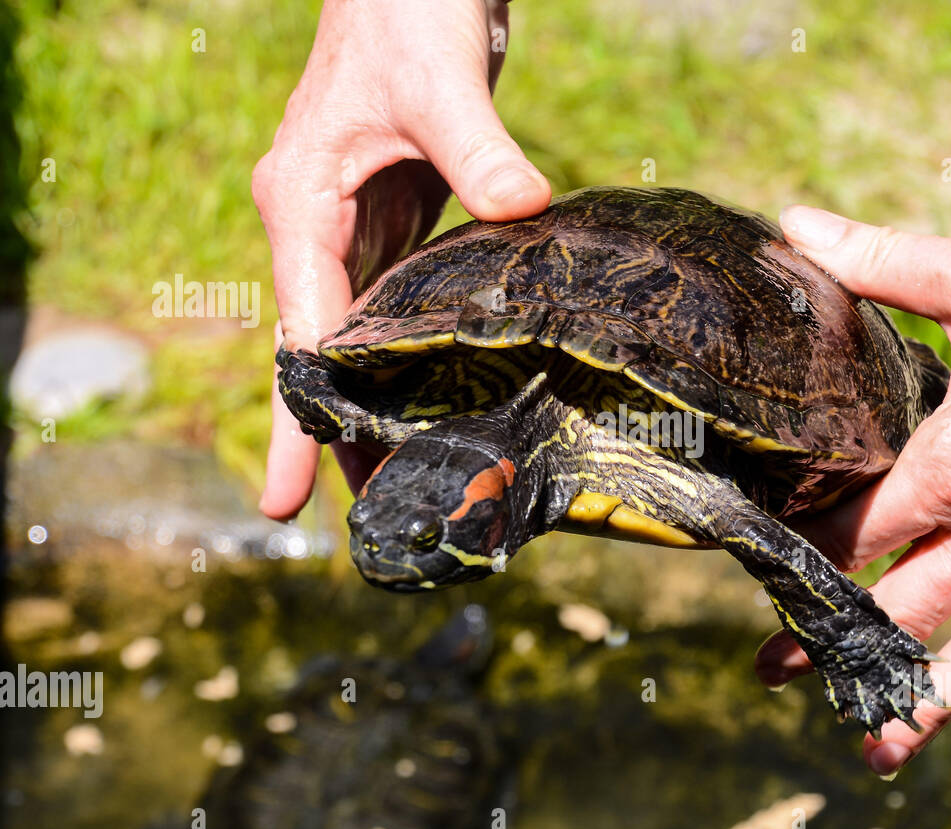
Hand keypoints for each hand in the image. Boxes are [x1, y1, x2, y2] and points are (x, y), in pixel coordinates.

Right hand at [253, 0, 549, 518]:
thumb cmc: (407, 9)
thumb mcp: (439, 80)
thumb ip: (476, 148)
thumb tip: (522, 208)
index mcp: (302, 202)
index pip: (301, 328)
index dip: (302, 415)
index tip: (292, 496)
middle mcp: (318, 225)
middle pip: (322, 351)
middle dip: (337, 433)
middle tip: (368, 518)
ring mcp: (355, 226)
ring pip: (361, 337)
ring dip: (378, 405)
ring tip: (407, 482)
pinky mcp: (397, 219)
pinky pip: (398, 304)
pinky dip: (413, 357)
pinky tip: (441, 399)